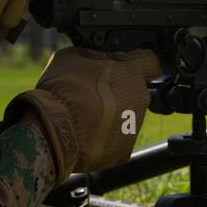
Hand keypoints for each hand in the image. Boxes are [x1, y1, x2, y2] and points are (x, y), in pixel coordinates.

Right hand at [0, 47, 162, 178]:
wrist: (55, 130)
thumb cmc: (63, 91)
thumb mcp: (72, 57)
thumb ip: (92, 55)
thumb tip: (94, 56)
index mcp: (131, 72)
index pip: (150, 62)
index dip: (138, 63)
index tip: (127, 67)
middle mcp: (139, 98)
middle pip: (135, 90)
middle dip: (119, 91)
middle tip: (93, 94)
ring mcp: (135, 126)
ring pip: (128, 116)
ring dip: (113, 115)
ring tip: (86, 117)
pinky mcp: (124, 150)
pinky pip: (118, 140)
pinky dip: (106, 138)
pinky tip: (88, 135)